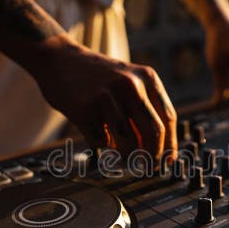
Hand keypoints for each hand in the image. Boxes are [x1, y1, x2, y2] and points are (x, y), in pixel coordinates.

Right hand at [25, 37, 176, 161]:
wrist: (59, 59)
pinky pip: (102, 142)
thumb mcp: (129, 81)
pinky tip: (96, 130)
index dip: (170, 144)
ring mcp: (106, 97)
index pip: (168, 118)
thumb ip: (146, 108)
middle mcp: (130, 85)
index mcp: (146, 77)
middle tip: (150, 168)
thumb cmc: (99, 77)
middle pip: (154, 133)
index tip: (167, 161)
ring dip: (128, 155)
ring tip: (122, 152)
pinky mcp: (84, 109)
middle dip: (154, 157)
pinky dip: (102, 144)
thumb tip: (162, 149)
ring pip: (129, 142)